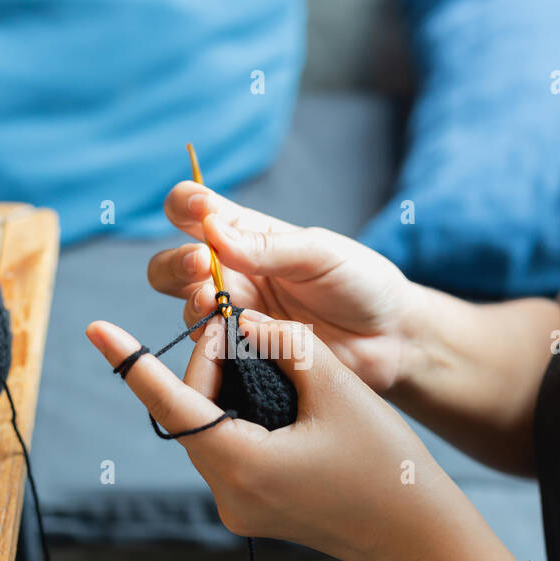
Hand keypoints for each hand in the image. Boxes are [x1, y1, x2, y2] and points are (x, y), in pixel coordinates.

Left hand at [85, 310, 475, 560]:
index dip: (130, 363)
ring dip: (226, 389)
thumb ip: (284, 344)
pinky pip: (230, 450)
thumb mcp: (338, 388)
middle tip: (242, 326)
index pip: (171, 404)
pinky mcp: (254, 511)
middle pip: (191, 411)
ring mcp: (239, 509)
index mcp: (242, 464)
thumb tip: (244, 323)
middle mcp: (228, 494)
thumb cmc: (386, 464)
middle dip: (210, 362)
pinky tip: (275, 398)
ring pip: (209, 430)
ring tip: (267, 359)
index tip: (96, 328)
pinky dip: (240, 416)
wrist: (418, 536)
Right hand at [147, 182, 420, 393]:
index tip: (199, 213)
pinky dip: (213, 343)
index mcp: (246, 235)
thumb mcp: (319, 253)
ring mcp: (235, 316)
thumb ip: (267, 246)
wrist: (390, 340)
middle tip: (201, 266)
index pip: (192, 209)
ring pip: (184, 307)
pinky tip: (234, 340)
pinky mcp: (244, 354)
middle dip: (176, 263)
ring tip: (218, 304)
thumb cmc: (359, 283)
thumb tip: (211, 230)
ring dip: (193, 302)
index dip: (186, 206)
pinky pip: (210, 351)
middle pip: (169, 265)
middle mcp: (232, 274)